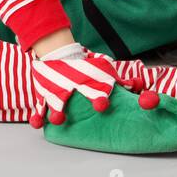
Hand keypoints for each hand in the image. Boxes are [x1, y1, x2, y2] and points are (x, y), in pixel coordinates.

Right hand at [28, 44, 153, 126]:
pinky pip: (40, 106)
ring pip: (57, 101)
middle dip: (87, 99)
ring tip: (59, 119)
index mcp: (90, 79)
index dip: (101, 94)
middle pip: (81, 91)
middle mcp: (74, 84)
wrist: (57, 52)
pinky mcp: (44, 95)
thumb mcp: (103, 68)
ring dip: (58, 110)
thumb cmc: (84, 65)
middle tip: (95, 107)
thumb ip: (120, 80)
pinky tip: (37, 124)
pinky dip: (37, 115)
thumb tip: (139, 85)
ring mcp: (57, 90)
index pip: (99, 85)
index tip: (103, 103)